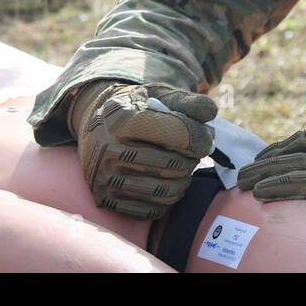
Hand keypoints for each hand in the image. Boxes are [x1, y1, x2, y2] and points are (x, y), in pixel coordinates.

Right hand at [69, 79, 217, 220]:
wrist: (95, 126)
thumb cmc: (133, 109)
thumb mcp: (156, 95)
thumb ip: (186, 101)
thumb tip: (210, 112)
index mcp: (122, 118)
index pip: (176, 133)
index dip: (199, 136)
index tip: (205, 138)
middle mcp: (109, 149)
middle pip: (174, 164)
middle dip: (193, 158)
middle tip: (193, 152)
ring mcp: (105, 178)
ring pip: (167, 191)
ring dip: (184, 179)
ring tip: (182, 165)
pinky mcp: (106, 200)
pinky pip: (153, 210)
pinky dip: (168, 198)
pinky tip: (166, 180)